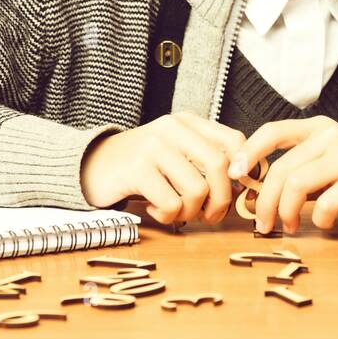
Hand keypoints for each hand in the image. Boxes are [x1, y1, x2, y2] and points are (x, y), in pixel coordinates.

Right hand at [80, 114, 245, 227]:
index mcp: (187, 122)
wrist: (92, 166)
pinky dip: (167, 216)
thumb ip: (205, 161)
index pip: (234, 139)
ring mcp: (154, 147)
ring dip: (190, 212)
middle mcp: (172, 128)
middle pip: (219, 166)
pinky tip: (154, 208)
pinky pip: (171, 204)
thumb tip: (245, 184)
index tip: (238, 191)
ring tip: (174, 210)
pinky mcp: (137, 169)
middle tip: (209, 216)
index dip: (244, 168)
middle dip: (221, 201)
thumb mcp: (176, 154)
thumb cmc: (143, 167)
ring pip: (197, 190)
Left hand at [227, 116, 337, 232]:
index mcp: (317, 128)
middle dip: (264, 202)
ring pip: (297, 185)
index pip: (273, 131)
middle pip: (281, 169)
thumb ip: (297, 171)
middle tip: (262, 224)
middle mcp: (331, 136)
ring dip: (286, 213)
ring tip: (290, 227)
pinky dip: (319, 220)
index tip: (233, 174)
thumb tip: (254, 195)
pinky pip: (327, 203)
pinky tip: (324, 224)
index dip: (248, 152)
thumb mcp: (326, 163)